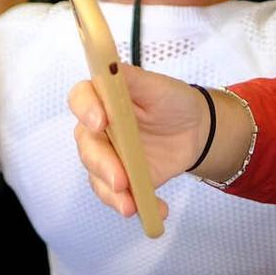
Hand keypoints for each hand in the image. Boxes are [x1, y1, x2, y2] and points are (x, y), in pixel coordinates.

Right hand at [68, 69, 216, 217]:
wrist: (195, 130)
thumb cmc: (173, 102)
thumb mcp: (157, 85)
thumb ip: (131, 78)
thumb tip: (107, 66)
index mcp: (103, 98)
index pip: (80, 99)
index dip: (85, 109)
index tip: (100, 121)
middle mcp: (98, 128)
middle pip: (86, 145)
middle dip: (101, 165)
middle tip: (120, 179)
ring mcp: (107, 155)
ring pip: (96, 176)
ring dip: (112, 193)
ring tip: (132, 205)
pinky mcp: (120, 178)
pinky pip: (116, 196)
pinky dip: (133, 205)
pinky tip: (156, 209)